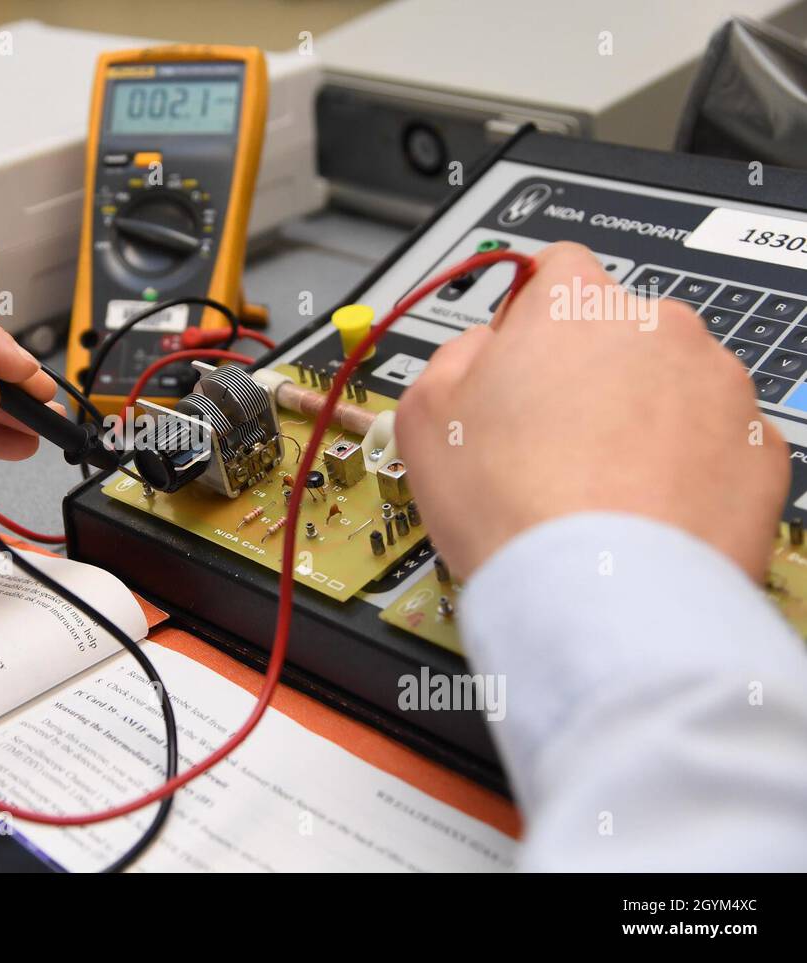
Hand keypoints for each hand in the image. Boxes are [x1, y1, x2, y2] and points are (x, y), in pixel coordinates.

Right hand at [395, 242, 788, 581]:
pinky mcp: (762, 451)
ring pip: (673, 387)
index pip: (557, 269)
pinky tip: (643, 509)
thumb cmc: (513, 504)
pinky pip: (716, 443)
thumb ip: (454, 356)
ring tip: (598, 486)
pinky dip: (686, 467)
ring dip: (641, 419)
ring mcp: (722, 388)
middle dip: (589, 374)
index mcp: (575, 305)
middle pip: (618, 333)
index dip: (530, 315)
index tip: (520, 358)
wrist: (603, 594)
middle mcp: (661, 329)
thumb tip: (482, 350)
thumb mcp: (424, 414)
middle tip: (550, 440)